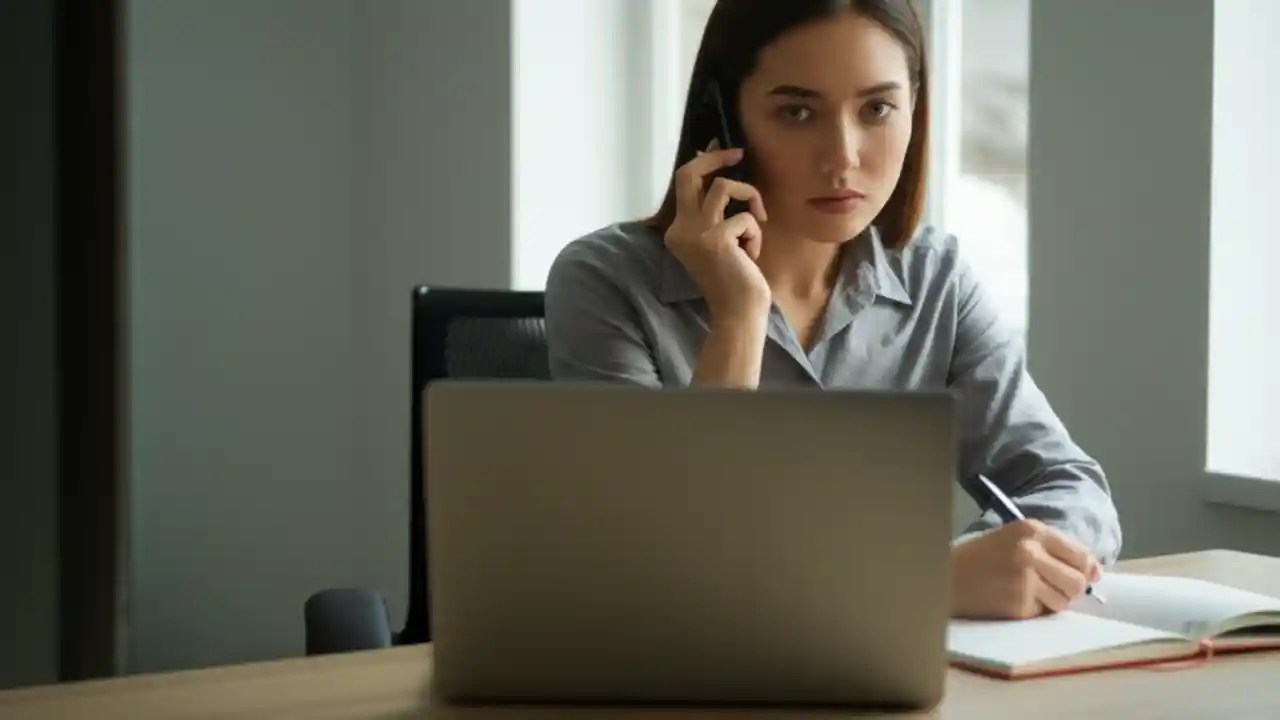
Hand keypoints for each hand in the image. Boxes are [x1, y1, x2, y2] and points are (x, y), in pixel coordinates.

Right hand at [663, 141, 770, 324]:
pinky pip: (745, 217)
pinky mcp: (716, 239)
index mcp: (677, 231)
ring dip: (749, 198)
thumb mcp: (718, 241)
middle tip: (737, 152)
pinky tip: (752, 256)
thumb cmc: (734, 278)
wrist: (737, 312)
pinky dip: (756, 234)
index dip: (704, 162)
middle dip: (715, 158)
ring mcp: (695, 233)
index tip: (722, 150)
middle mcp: (680, 229)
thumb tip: (722, 175)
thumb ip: (714, 213)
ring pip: (724, 187)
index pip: (684, 183)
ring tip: (757, 221)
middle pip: (689, 173)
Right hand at [950, 519, 1102, 619]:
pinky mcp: (1017, 605)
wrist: (944, 576)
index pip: (1080, 554)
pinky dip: (1033, 611)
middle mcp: (1030, 553)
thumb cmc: (981, 557)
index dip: (1087, 569)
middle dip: (1071, 589)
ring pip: (1064, 601)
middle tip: (1053, 587)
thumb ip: (1051, 549)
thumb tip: (1094, 573)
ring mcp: (1024, 580)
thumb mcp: (1014, 538)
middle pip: (1077, 581)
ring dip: (1052, 601)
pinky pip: (1042, 614)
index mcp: (1031, 530)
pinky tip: (1013, 600)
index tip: (1086, 576)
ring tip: (1028, 593)